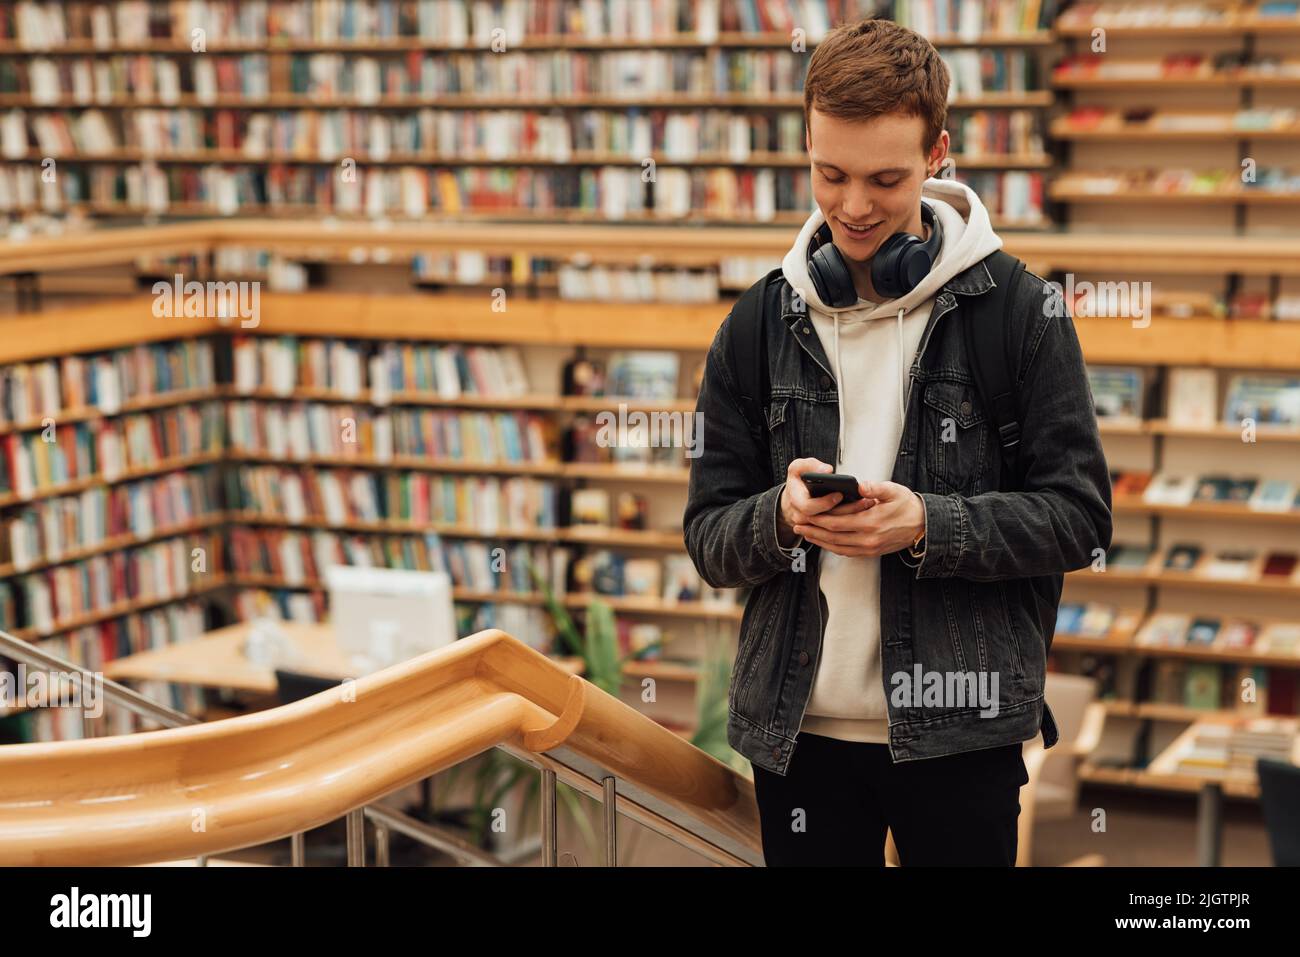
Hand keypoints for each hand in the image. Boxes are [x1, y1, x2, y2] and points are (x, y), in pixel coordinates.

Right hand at [778, 458, 870, 545]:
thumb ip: (810, 465)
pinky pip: (836, 531)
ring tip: (868, 504)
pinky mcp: (819, 529)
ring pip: (833, 528)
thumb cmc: (798, 480)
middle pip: (826, 520)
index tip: (839, 494)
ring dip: (852, 517)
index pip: (810, 508)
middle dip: (847, 510)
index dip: (825, 503)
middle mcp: (801, 516)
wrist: (795, 494)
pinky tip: (863, 512)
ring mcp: (810, 526)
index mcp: (796, 501)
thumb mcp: (798, 467)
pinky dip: (850, 522)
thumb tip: (826, 470)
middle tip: (863, 500)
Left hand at [796, 480, 924, 557]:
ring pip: (836, 547)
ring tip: (804, 534)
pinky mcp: (870, 552)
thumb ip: (876, 488)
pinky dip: (831, 547)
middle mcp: (867, 538)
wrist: (922, 525)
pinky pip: (846, 552)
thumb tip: (861, 485)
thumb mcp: (894, 491)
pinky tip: (823, 541)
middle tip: (797, 525)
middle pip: (832, 536)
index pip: (836, 522)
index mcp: (870, 522)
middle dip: (812, 531)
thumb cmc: (907, 506)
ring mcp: (869, 547)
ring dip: (818, 541)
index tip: (805, 514)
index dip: (817, 520)